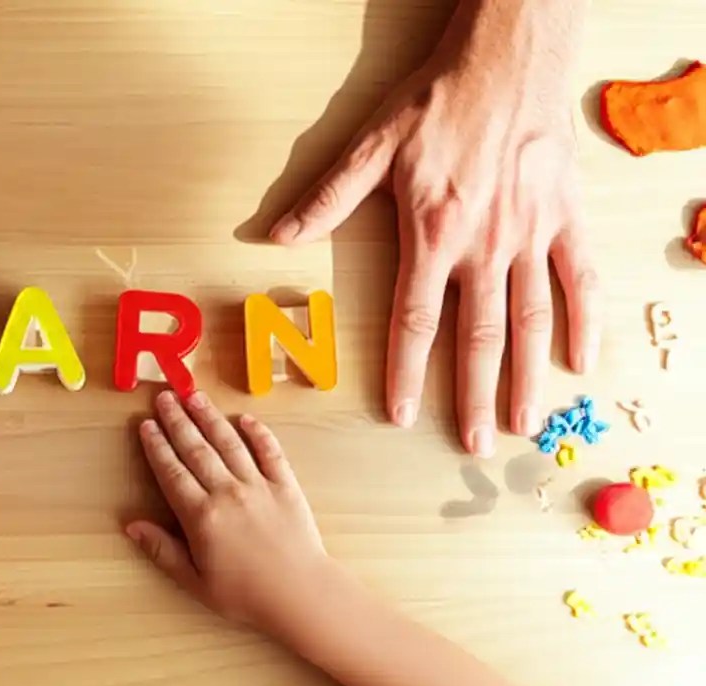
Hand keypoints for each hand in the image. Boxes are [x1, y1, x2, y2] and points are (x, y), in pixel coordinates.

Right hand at [125, 391, 331, 636]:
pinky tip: (245, 419)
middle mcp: (227, 493)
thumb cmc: (245, 595)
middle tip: (164, 398)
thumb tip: (132, 526)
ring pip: (229, 443)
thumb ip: (162, 551)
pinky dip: (258, 434)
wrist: (300, 594)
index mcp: (201, 516)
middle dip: (177, 421)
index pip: (172, 472)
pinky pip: (270, 452)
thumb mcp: (195, 582)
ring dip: (210, 418)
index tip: (146, 425)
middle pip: (196, 450)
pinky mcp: (286, 486)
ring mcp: (258, 486)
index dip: (156, 447)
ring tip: (194, 396)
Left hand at [270, 0, 597, 456]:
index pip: (415, 321)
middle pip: (479, 337)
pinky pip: (580, 279)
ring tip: (526, 422)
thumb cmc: (438, 100)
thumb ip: (328, 198)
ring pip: (531, 320)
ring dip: (529, 376)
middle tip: (477, 444)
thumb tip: (279, 235)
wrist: (507, 60)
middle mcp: (485, 245)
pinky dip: (586, 322)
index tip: (403, 415)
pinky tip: (583, 362)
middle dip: (476, 396)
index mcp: (432, 234)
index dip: (408, 373)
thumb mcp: (372, 144)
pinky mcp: (565, 217)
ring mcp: (530, 235)